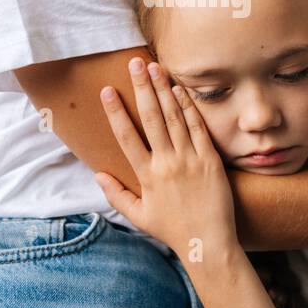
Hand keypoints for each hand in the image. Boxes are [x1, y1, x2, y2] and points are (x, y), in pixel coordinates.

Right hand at [94, 57, 238, 263]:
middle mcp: (167, 163)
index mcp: (147, 176)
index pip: (127, 137)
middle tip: (134, 64)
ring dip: (164, 90)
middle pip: (151, 118)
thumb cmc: (172, 230)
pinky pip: (198, 128)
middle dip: (141, 88)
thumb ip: (117, 195)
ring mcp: (190, 159)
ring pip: (174, 118)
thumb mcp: (139, 217)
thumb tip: (97, 176)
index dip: (116, 111)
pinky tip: (180, 90)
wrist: (208, 243)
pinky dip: (189, 107)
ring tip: (155, 68)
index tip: (108, 91)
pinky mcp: (210, 160)